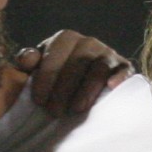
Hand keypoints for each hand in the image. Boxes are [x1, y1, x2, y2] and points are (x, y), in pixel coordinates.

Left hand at [15, 29, 133, 115]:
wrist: (83, 84)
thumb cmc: (55, 79)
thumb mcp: (37, 70)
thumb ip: (27, 63)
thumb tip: (28, 60)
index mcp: (65, 39)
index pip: (55, 55)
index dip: (46, 78)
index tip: (38, 100)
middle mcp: (88, 42)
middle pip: (77, 62)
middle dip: (64, 89)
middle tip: (54, 112)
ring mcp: (108, 54)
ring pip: (99, 68)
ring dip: (87, 88)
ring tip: (76, 109)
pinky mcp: (124, 67)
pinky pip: (124, 70)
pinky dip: (119, 77)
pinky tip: (111, 88)